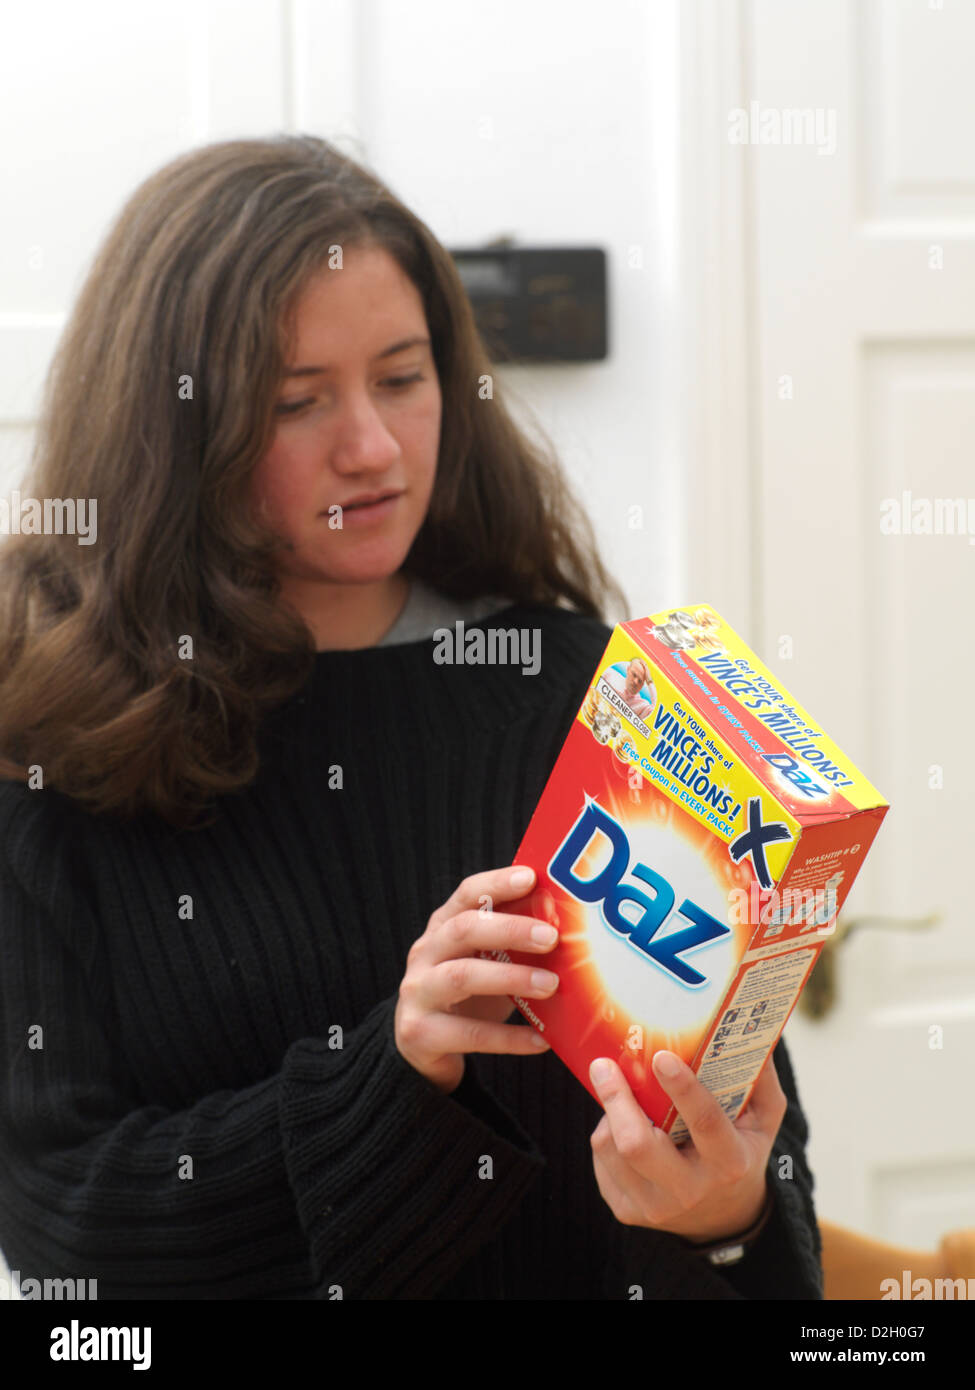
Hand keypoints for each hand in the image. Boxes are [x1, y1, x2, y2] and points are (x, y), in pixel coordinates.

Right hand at [395, 864, 558, 1094]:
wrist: (420, 1047)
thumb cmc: (465, 995)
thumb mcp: (482, 960)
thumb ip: (512, 942)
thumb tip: (567, 925)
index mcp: (442, 928)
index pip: (467, 895)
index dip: (497, 884)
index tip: (532, 878)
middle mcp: (425, 954)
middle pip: (463, 930)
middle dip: (509, 930)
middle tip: (551, 938)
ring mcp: (418, 993)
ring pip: (462, 977)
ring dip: (510, 978)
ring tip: (551, 984)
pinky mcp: (420, 1033)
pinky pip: (469, 1034)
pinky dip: (508, 1038)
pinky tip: (541, 1040)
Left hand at [588, 1050, 785, 1243]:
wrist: (724, 1215)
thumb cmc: (740, 1149)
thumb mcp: (763, 1118)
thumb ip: (759, 1077)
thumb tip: (744, 1029)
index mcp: (729, 1162)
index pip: (704, 1123)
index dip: (682, 1088)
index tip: (661, 1056)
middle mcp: (691, 1190)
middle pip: (637, 1144)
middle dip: (616, 1098)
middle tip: (604, 1064)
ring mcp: (655, 1207)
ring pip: (611, 1148)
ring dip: (609, 1112)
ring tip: (618, 1093)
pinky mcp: (628, 1212)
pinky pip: (601, 1162)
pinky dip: (606, 1134)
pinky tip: (621, 1126)